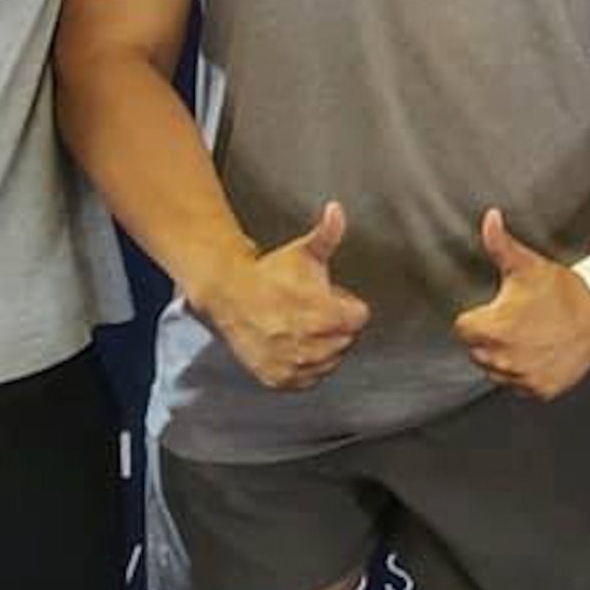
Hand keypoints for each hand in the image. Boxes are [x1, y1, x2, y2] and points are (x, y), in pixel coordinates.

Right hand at [201, 202, 370, 390]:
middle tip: (313, 309)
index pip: (360, 318)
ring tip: (301, 325)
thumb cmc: (270, 272)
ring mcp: (294, 365)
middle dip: (336, 324)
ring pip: (330, 360)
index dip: (347, 304)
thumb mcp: (304, 251)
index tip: (331, 296)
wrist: (229, 293)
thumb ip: (328, 233)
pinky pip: (309, 378)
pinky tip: (293, 344)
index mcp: (324, 315)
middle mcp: (310, 346)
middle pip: (347, 339)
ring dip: (323, 345)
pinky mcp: (279, 379)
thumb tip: (337, 210)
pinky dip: (306, 365)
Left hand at [452, 209, 589, 399]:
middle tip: (513, 321)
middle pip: (477, 351)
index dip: (476, 317)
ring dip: (506, 357)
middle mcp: (505, 357)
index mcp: (494, 328)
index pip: (463, 329)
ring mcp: (524, 376)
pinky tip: (539, 353)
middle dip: (489, 337)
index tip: (494, 310)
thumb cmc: (560, 287)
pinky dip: (526, 373)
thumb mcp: (525, 264)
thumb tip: (489, 217)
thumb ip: (499, 243)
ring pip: (496, 371)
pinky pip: (520, 385)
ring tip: (527, 336)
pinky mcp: (541, 389)